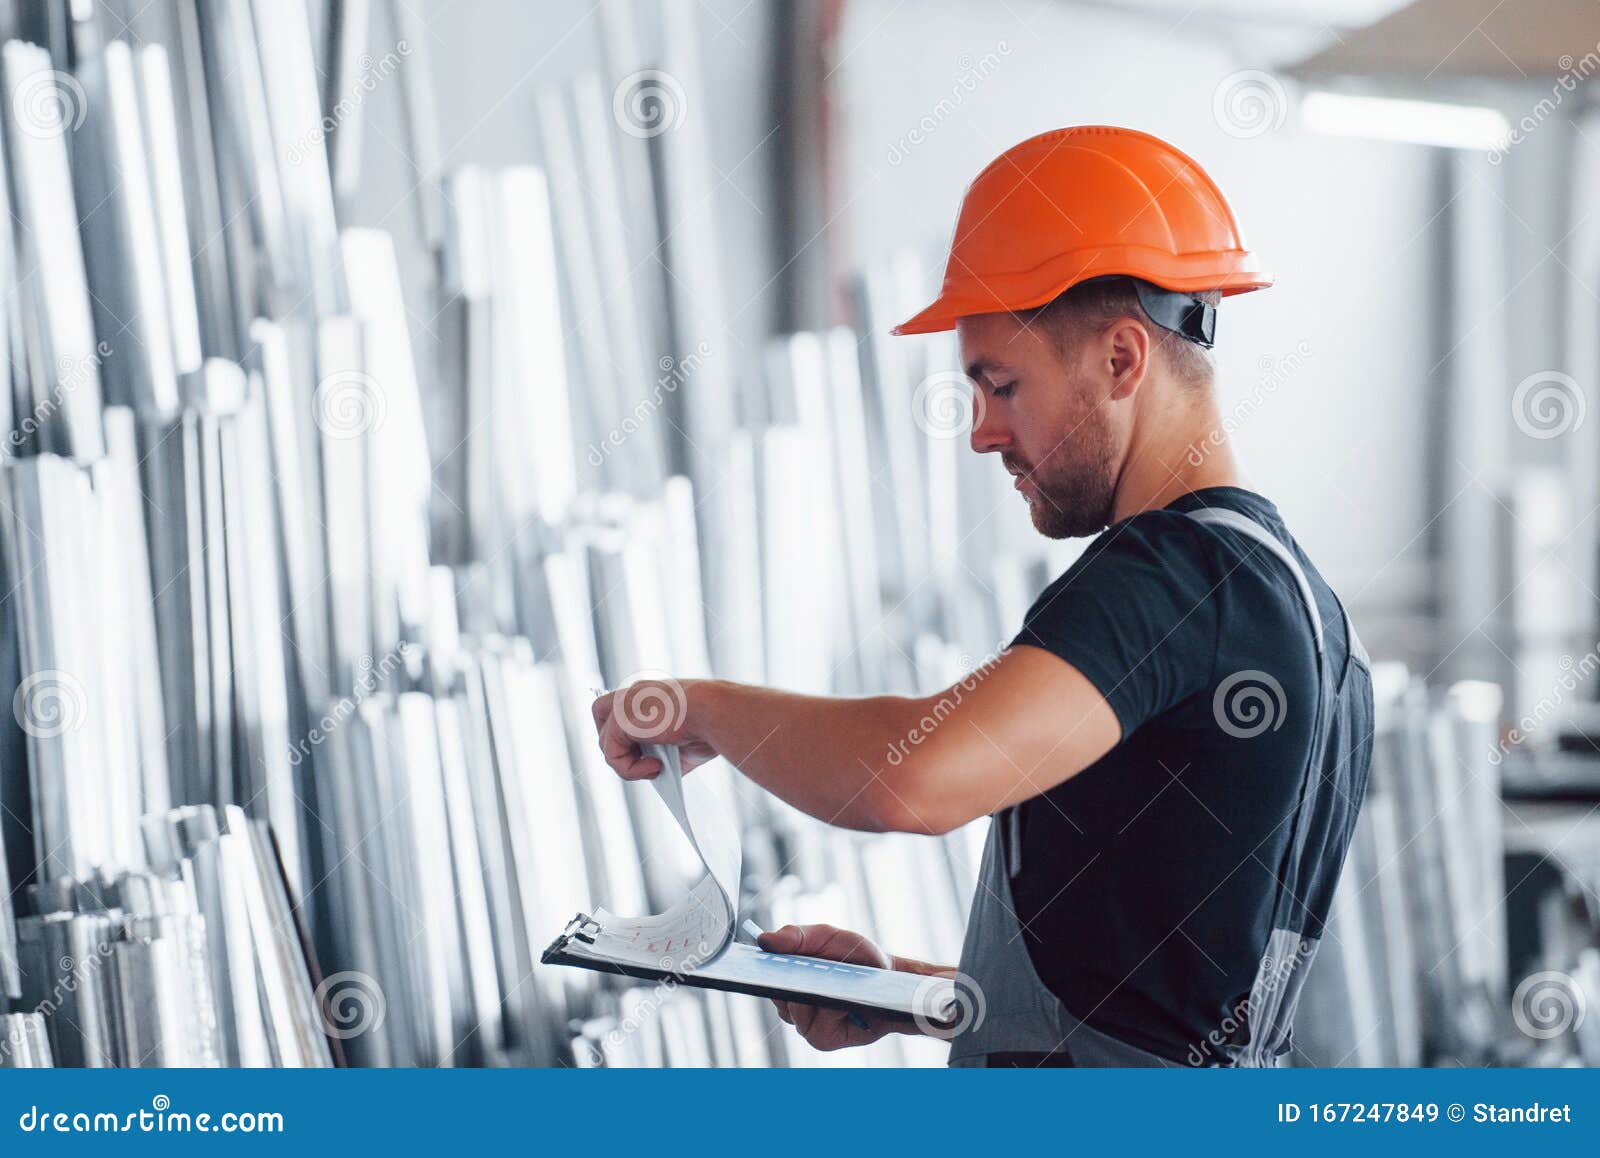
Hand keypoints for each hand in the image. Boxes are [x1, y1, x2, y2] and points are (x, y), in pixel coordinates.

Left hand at [592, 678, 717, 778]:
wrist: (713, 711)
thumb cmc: (708, 722)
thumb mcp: (684, 740)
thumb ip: (666, 753)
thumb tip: (658, 772)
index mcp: (647, 692)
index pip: (623, 709)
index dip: (627, 733)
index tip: (644, 752)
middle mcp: (631, 693)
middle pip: (603, 718)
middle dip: (616, 744)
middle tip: (641, 762)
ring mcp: (622, 706)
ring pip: (607, 744)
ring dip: (629, 765)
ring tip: (658, 769)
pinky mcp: (619, 722)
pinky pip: (612, 756)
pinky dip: (631, 770)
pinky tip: (657, 768)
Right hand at [758, 924, 903, 1051]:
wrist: (889, 978)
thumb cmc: (855, 957)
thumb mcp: (825, 936)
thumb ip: (795, 936)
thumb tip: (763, 940)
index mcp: (786, 978)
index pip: (761, 977)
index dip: (756, 971)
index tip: (755, 963)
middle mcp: (791, 1004)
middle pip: (776, 996)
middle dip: (789, 981)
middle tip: (802, 966)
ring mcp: (806, 1024)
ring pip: (794, 1012)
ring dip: (813, 995)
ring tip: (832, 980)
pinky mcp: (822, 1039)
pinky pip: (816, 1026)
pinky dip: (830, 1010)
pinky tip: (844, 1000)